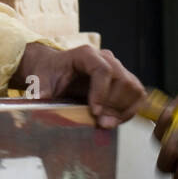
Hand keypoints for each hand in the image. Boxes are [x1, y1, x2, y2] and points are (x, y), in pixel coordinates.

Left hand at [10, 43, 144, 128]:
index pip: (103, 70)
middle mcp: (106, 58)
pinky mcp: (124, 81)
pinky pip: (137, 95)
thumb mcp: (40, 81)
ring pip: (133, 88)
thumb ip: (41, 91)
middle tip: (100, 123)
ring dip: (123, 110)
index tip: (94, 112)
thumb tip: (41, 101)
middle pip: (122, 80)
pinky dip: (130, 111)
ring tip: (106, 123)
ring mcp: (118, 69)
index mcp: (86, 55)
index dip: (102, 93)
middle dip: (112, 106)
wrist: (55, 71)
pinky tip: (115, 120)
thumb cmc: (49, 74)